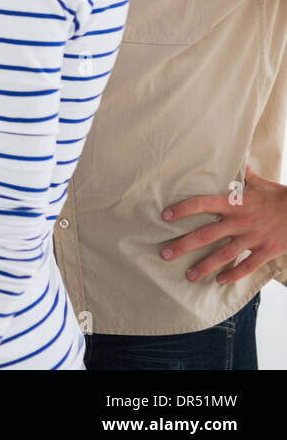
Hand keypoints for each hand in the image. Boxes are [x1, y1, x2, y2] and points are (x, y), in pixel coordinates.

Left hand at [160, 167, 286, 283]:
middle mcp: (240, 221)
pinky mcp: (267, 251)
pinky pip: (248, 266)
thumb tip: (231, 157)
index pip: (202, 204)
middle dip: (183, 245)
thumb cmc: (279, 197)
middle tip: (165, 254)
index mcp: (235, 203)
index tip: (165, 216)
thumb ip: (241, 175)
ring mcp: (253, 238)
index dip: (182, 209)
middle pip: (206, 235)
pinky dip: (234, 274)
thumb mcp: (259, 182)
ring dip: (204, 266)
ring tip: (188, 275)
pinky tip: (220, 281)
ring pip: (224, 255)